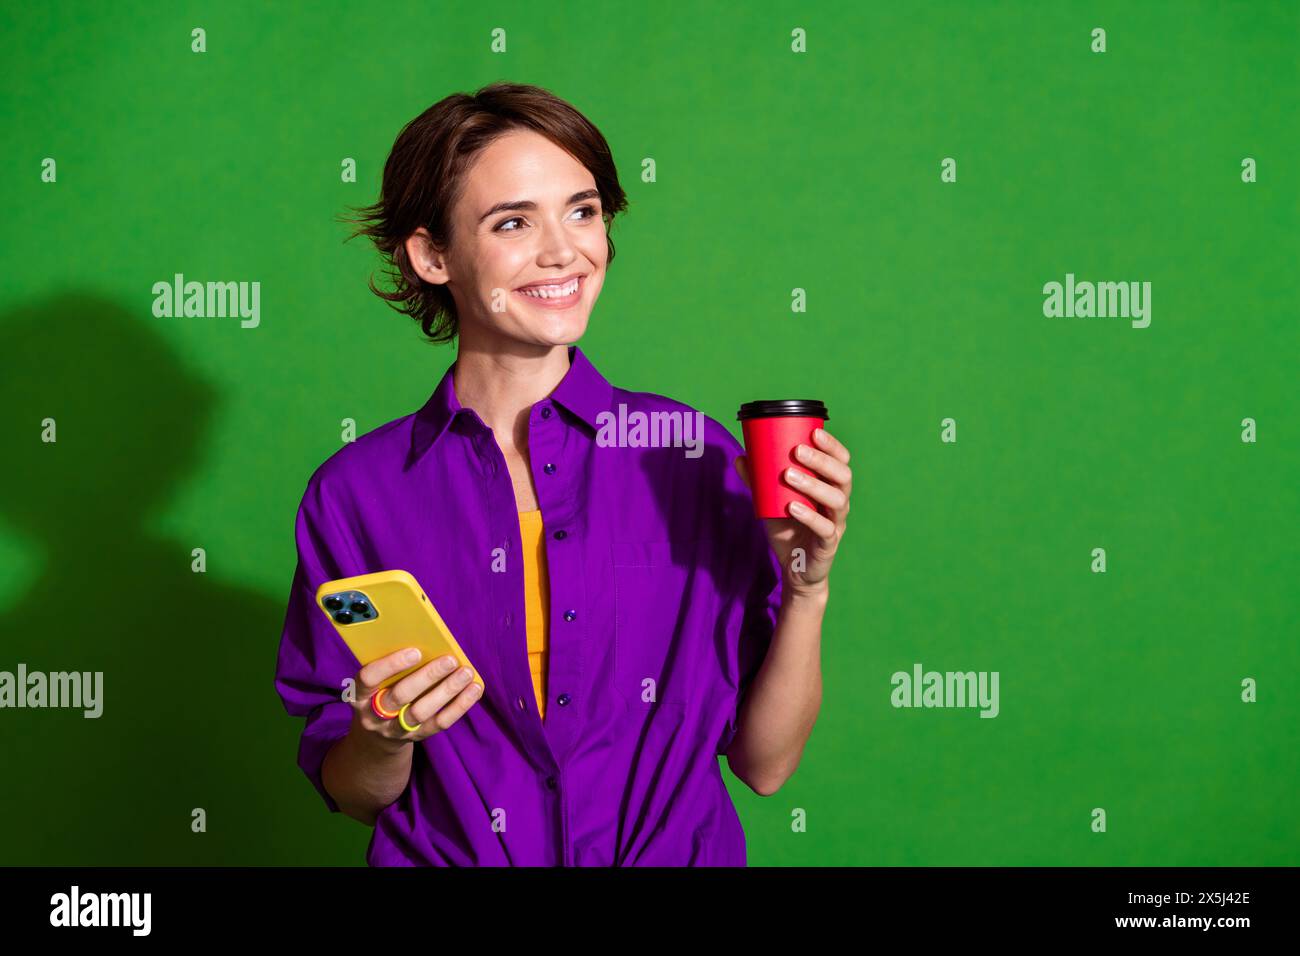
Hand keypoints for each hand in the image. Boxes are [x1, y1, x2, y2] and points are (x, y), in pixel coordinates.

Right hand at [350, 647, 482, 747]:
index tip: (415, 651)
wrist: (377, 736)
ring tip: (466, 672)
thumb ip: (390, 666)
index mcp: (359, 694)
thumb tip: (424, 638)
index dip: (390, 665)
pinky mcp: (417, 736)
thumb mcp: (374, 682)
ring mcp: (395, 729)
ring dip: (447, 691)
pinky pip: (440, 723)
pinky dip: (460, 705)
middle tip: (450, 659)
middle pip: (400, 696)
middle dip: (427, 676)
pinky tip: (474, 689)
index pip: (368, 678)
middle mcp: (374, 715)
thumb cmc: (379, 693)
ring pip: (422, 712)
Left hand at [735, 426, 851, 600]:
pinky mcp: (829, 544)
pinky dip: (809, 516)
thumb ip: (759, 481)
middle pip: (843, 475)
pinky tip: (792, 507)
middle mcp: (839, 502)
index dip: (832, 445)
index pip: (841, 461)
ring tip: (789, 475)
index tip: (814, 431)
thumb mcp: (771, 502)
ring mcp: (837, 523)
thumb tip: (741, 457)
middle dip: (821, 460)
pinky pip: (826, 528)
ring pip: (837, 499)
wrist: (795, 568)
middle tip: (797, 450)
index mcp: (830, 486)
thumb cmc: (788, 528)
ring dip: (813, 485)